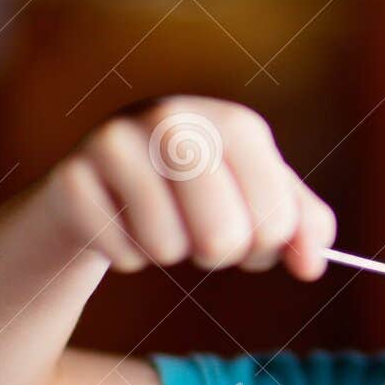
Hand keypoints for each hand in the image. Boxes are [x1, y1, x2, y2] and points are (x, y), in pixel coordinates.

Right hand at [43, 96, 335, 277]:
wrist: (103, 187)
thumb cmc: (198, 196)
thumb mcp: (259, 200)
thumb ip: (303, 227)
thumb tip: (312, 265)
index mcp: (235, 124)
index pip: (276, 220)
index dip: (268, 247)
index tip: (255, 237)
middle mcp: (175, 119)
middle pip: (222, 238)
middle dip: (218, 254)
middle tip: (202, 230)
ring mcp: (116, 142)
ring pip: (167, 248)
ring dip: (167, 251)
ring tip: (156, 216)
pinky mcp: (71, 178)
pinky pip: (121, 254)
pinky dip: (125, 254)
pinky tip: (118, 219)